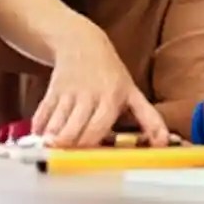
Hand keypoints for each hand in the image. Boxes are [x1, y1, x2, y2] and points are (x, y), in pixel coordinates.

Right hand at [32, 35, 168, 147]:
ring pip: (56, 123)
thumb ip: (148, 118)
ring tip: (49, 153)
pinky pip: (43, 112)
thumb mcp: (132, 91)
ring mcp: (68, 93)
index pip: (99, 126)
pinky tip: (39, 139)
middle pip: (74, 129)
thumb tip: (164, 143)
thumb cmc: (110, 73)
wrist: (81, 42)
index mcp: (111, 98)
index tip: (85, 159)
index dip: (90, 143)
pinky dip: (39, 127)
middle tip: (63, 161)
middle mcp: (89, 96)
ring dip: (51, 140)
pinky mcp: (52, 91)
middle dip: (67, 147)